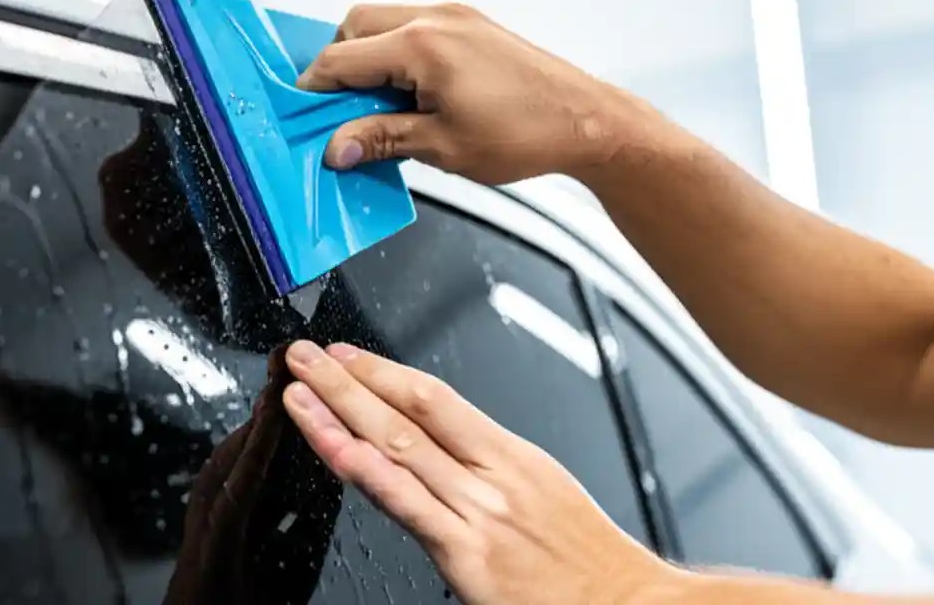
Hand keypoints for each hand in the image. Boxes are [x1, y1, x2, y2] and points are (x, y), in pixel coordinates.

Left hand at [278, 339, 684, 603]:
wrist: (633, 604)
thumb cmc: (592, 562)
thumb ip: (493, 469)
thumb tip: (444, 446)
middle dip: (349, 379)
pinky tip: (334, 450)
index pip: (435, 397)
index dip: (384, 372)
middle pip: (407, 411)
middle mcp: (493, 476)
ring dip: (340, 414)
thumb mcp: (547, 492)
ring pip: (397, 448)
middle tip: (306, 354)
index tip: (348, 355)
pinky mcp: (468, 556)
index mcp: (513, 456)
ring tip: (299, 391)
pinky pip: (406, 505)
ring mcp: (479, 513)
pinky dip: (366, 471)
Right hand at [298, 3, 649, 183]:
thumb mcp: (441, 147)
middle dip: (337, 68)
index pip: (341, 59)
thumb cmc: (525, 135)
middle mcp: (435, 19)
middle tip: (337, 114)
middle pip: (355, 28)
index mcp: (421, 46)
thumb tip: (336, 148)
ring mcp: (456, 17)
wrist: (585, 122)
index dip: (314, 92)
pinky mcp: (472, 25)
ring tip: (376, 109)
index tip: (305, 120)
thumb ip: (380, 140)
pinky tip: (408, 96)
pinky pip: (415, 29)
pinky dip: (398, 55)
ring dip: (368, 60)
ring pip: (384, 24)